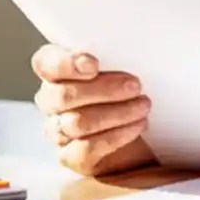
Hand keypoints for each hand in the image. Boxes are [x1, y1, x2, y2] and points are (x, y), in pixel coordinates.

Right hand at [31, 44, 154, 176]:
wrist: (153, 133)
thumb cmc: (135, 90)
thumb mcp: (129, 66)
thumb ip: (119, 54)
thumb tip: (136, 41)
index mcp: (58, 72)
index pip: (45, 63)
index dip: (65, 63)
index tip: (94, 64)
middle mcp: (52, 101)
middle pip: (62, 96)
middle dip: (104, 90)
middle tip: (135, 85)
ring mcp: (59, 131)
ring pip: (76, 123)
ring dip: (116, 113)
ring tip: (143, 106)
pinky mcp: (71, 157)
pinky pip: (84, 150)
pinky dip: (114, 137)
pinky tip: (137, 126)